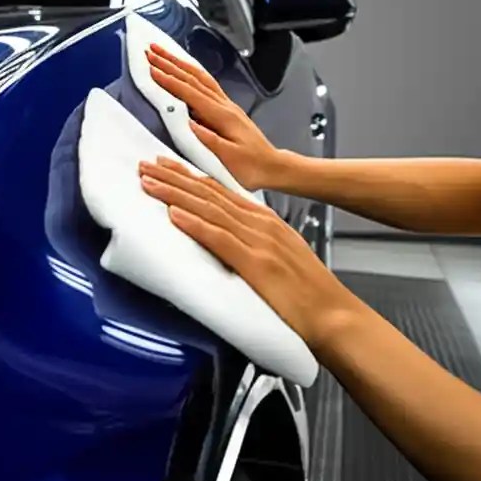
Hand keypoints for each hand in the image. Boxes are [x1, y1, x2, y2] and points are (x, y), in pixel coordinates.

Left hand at [139, 157, 361, 352]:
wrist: (334, 316)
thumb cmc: (307, 294)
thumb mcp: (280, 254)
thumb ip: (254, 241)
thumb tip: (228, 237)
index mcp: (265, 221)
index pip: (220, 191)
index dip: (190, 176)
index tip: (166, 165)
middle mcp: (260, 224)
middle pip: (209, 194)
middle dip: (175, 178)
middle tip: (146, 165)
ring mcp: (259, 242)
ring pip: (209, 210)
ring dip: (175, 194)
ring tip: (149, 183)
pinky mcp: (257, 264)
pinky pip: (219, 239)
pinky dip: (195, 225)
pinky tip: (173, 214)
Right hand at [146, 44, 284, 190]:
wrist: (272, 167)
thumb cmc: (252, 166)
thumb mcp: (230, 158)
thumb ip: (209, 140)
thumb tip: (188, 124)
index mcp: (223, 116)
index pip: (191, 93)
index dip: (169, 80)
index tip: (152, 69)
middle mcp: (225, 105)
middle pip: (193, 78)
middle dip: (170, 62)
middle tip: (152, 51)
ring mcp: (226, 105)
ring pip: (200, 77)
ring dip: (179, 63)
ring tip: (164, 52)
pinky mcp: (226, 109)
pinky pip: (206, 83)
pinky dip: (192, 72)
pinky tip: (185, 68)